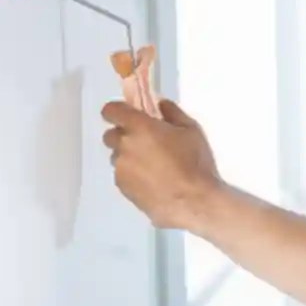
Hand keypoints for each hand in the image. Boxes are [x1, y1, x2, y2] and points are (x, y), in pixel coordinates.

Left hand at [101, 99, 223, 230]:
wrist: (193, 201)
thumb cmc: (195, 161)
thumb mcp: (192, 130)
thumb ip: (172, 113)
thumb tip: (160, 104)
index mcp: (139, 127)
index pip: (111, 110)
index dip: (118, 111)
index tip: (130, 115)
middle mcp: (124, 146)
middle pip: (111, 135)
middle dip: (124, 136)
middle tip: (147, 143)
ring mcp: (121, 169)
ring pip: (117, 158)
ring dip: (129, 157)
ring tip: (154, 168)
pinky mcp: (123, 189)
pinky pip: (123, 176)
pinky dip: (134, 176)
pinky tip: (154, 183)